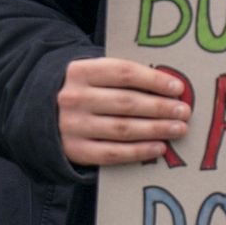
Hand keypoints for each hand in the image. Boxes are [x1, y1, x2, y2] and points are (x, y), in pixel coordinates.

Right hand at [57, 58, 189, 167]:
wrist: (41, 114)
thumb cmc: (84, 90)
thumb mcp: (95, 74)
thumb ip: (123, 77)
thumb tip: (169, 88)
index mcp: (81, 71)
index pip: (124, 73)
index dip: (154, 80)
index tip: (178, 88)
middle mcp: (73, 98)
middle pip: (127, 103)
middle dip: (161, 108)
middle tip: (184, 111)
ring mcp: (72, 126)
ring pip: (122, 129)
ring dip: (156, 129)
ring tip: (178, 128)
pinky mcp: (74, 150)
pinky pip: (112, 153)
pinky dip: (139, 151)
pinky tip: (159, 147)